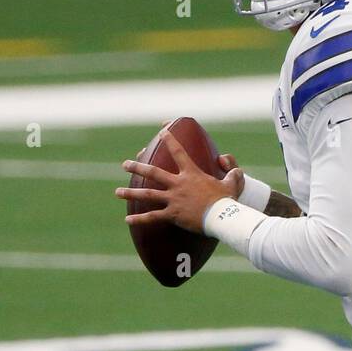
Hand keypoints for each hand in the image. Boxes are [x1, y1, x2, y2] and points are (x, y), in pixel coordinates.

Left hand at [115, 128, 241, 232]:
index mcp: (191, 174)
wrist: (223, 217)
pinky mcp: (172, 214)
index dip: (169, 139)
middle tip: (125, 164)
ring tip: (117, 192)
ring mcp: (173, 199)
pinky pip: (152, 217)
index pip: (178, 152)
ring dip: (131, 192)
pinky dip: (139, 219)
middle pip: (153, 173)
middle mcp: (178, 184)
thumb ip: (233, 172)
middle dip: (137, 167)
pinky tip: (127, 220)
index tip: (161, 131)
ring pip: (147, 194)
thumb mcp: (233, 183)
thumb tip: (234, 166)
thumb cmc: (228, 200)